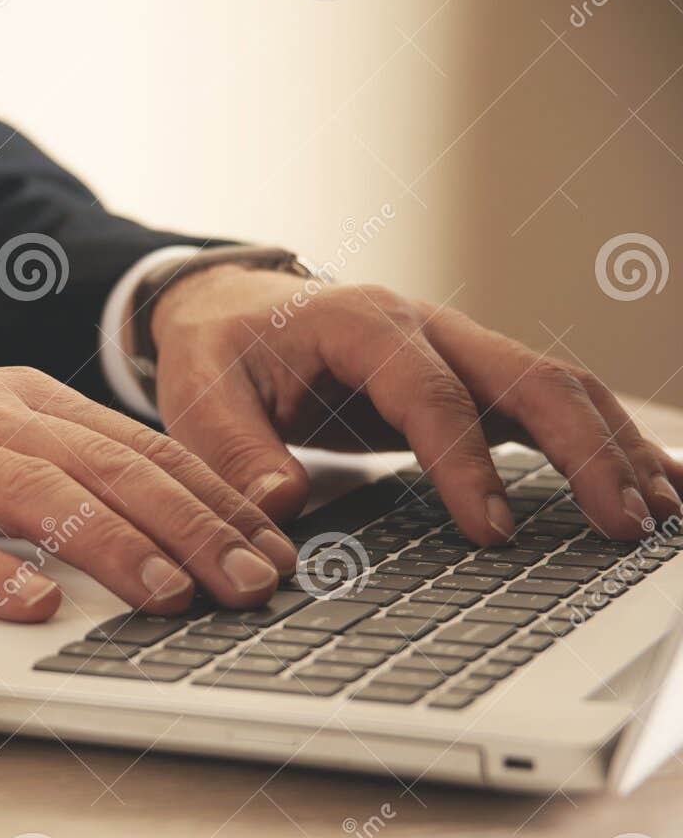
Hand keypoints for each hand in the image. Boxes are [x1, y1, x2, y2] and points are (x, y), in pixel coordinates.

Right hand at [0, 332, 297, 620]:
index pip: (135, 446)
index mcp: (9, 398)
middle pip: (102, 465)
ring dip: (110, 543)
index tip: (273, 546)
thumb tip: (148, 519)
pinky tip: (28, 602)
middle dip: (191, 525)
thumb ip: (43, 465)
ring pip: (29, 492)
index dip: (213, 497)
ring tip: (169, 593)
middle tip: (251, 582)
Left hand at [149, 264, 682, 543]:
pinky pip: (550, 405)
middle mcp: (428, 327)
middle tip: (622, 525)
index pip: (431, 394)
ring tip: (662, 514)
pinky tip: (650, 486)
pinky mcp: (472, 381)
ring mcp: (459, 351)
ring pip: (559, 387)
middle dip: (584, 450)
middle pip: (529, 377)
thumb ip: (235, 448)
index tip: (488, 531)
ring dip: (616, 445)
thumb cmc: (219, 349)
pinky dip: (604, 441)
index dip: (464, 463)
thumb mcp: (200, 392)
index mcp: (362, 323)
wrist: (231, 307)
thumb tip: (281, 506)